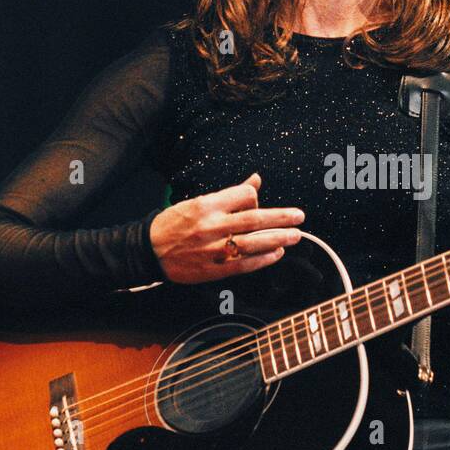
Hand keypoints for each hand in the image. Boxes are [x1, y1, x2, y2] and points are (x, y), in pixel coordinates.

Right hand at [149, 173, 304, 283]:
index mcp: (208, 205)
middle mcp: (213, 226)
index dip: (256, 198)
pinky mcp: (214, 269)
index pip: (245, 196)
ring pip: (254, 242)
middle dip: (281, 218)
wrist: (149, 251)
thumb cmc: (174, 223)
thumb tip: (256, 180)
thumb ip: (230, 194)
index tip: (258, 203)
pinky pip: (245, 264)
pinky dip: (264, 259)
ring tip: (295, 235)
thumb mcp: (198, 201)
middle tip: (300, 217)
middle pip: (255, 219)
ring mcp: (215, 249)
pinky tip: (277, 253)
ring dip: (278, 238)